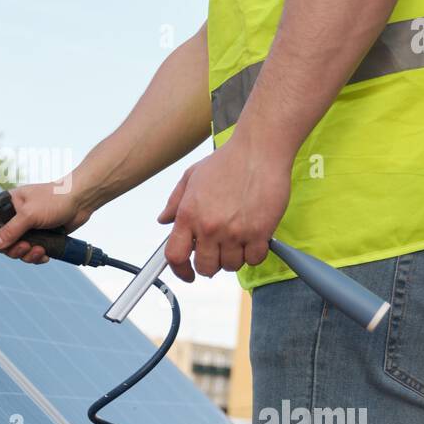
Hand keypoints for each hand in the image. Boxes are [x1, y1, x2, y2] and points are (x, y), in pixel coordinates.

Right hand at [0, 179, 88, 264]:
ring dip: (28, 254)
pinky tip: (46, 254)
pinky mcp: (41, 237)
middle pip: (4, 243)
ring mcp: (28, 229)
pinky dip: (37, 256)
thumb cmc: (54, 199)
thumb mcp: (29, 214)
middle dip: (15, 249)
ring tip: (40, 250)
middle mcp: (16, 218)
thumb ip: (11, 230)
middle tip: (26, 246)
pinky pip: (32, 253)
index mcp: (8, 206)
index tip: (1, 246)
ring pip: (18, 250)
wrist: (81, 201)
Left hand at [157, 135, 292, 281]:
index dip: (179, 270)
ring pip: (231, 266)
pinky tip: (254, 238)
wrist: (259, 150)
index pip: (174, 256)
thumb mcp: (191, 177)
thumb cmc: (228, 160)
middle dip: (211, 264)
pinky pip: (255, 259)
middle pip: (205, 267)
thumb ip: (175, 202)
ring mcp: (234, 232)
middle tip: (218, 251)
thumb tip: (164, 220)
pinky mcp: (259, 232)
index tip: (187, 273)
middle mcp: (209, 227)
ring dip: (234, 258)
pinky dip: (254, 253)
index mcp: (189, 214)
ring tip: (237, 239)